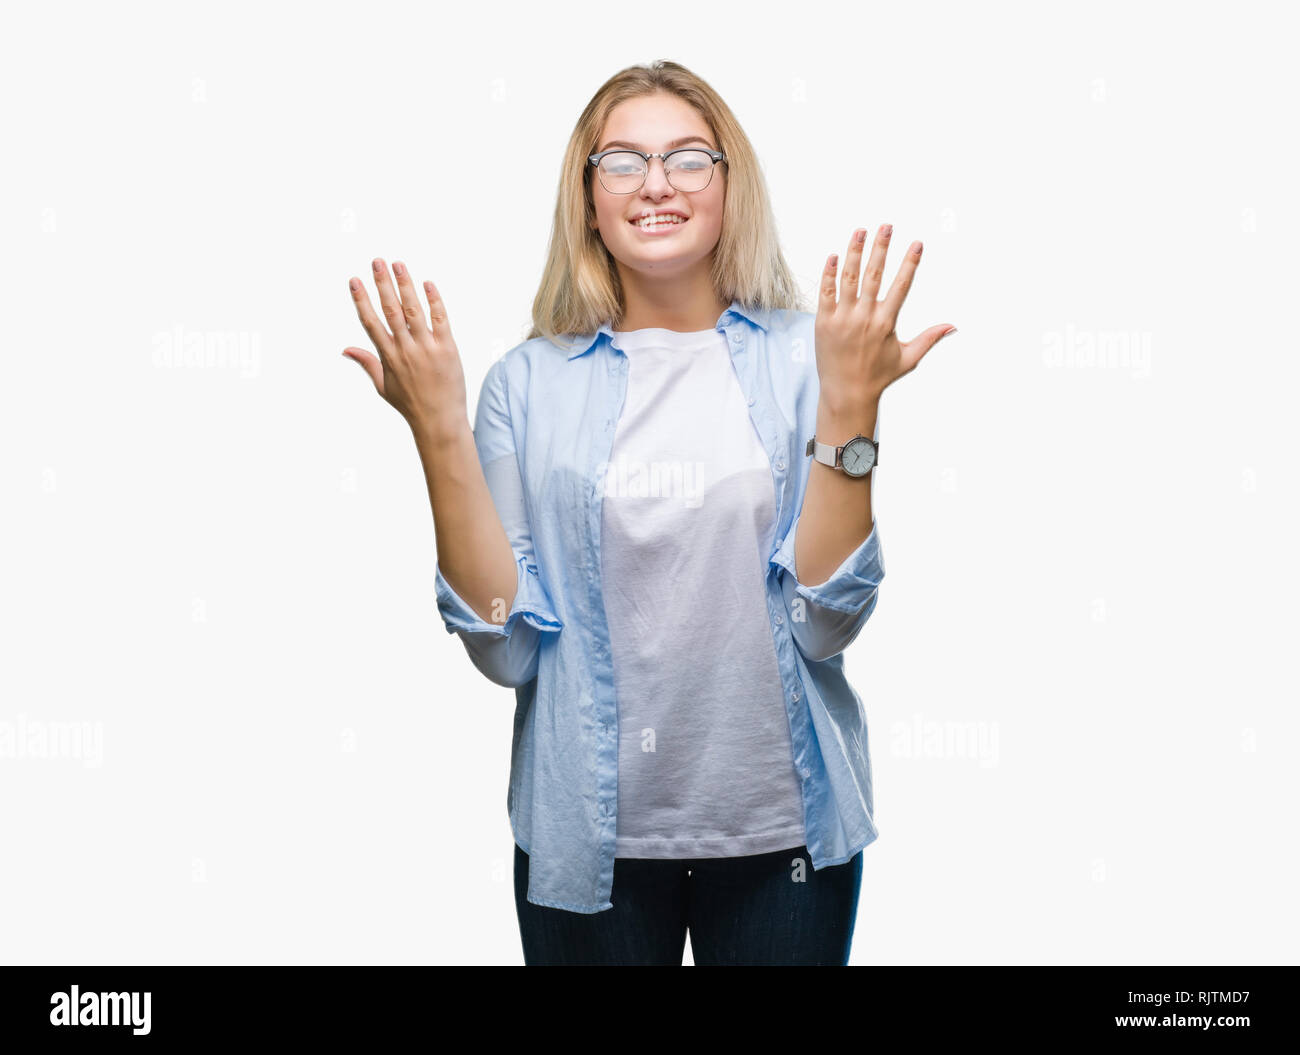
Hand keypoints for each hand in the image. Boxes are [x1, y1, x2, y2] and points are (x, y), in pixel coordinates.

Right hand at [342, 258, 467, 433]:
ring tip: (398, 265)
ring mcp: (427, 348)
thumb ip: (367, 363)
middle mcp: (406, 349)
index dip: (361, 300)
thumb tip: (346, 349)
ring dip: (406, 285)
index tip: (354, 280)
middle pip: (391, 310)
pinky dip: (434, 301)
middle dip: (382, 284)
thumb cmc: (410, 404)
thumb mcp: (383, 386)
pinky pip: (440, 320)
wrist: (439, 420)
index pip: (371, 322)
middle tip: (376, 261)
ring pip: (414, 310)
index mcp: (388, 357)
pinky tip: (428, 283)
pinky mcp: (447, 348)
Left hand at [814, 224, 955, 410]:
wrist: (846, 394)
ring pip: (848, 278)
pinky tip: (834, 255)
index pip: (901, 286)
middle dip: (881, 248)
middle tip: (887, 226)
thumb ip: (930, 339)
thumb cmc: (878, 377)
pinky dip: (829, 273)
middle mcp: (864, 318)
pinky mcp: (823, 322)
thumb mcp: (908, 358)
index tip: (917, 243)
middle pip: (874, 274)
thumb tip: (953, 327)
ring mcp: (842, 319)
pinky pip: (826, 292)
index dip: (910, 263)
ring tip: (860, 231)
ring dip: (854, 252)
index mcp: (886, 323)